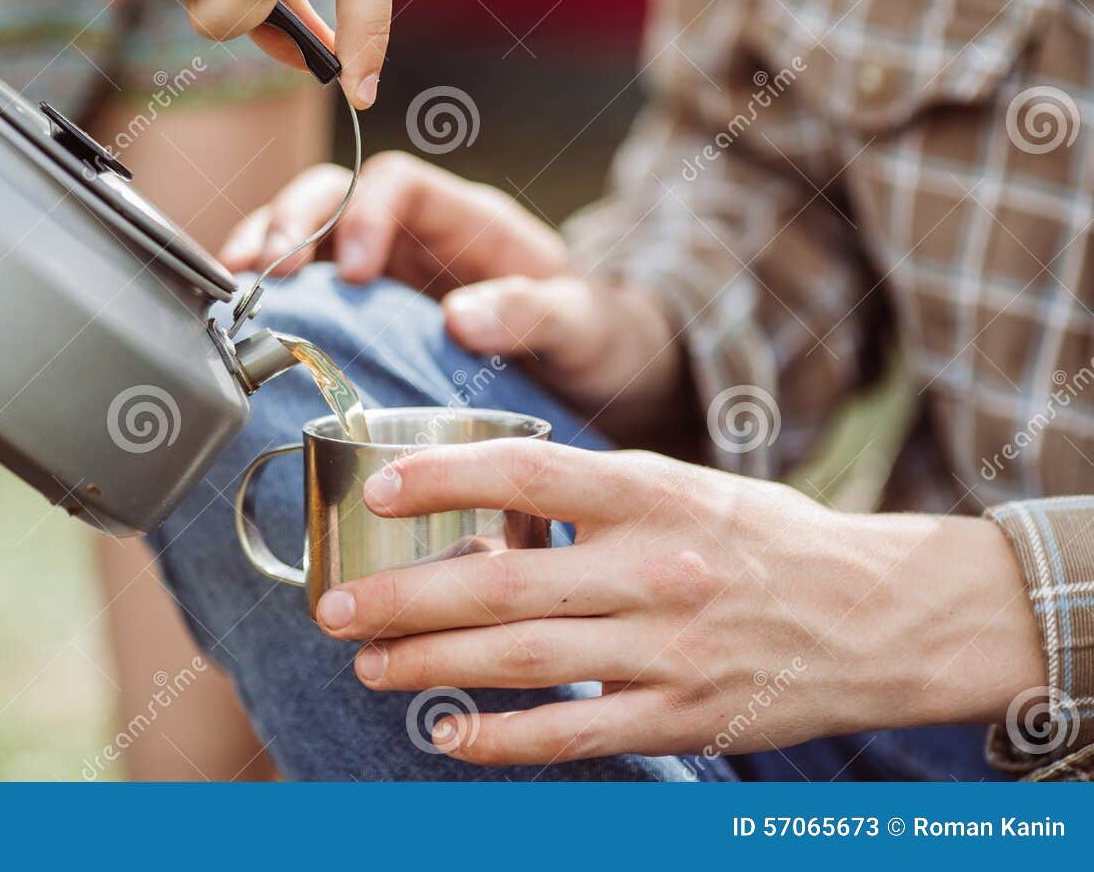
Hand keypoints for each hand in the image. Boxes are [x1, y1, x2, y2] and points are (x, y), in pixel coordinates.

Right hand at [221, 152, 685, 441]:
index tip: (355, 274)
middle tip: (265, 268)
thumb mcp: (581, 324)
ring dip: (264, 247)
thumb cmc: (588, 335)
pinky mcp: (362, 308)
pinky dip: (268, 292)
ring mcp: (383, 266)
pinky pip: (304, 285)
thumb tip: (462, 319)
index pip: (398, 183)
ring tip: (233, 285)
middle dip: (293, 219)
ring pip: (306, 230)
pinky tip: (241, 316)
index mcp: (465, 217)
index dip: (365, 213)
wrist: (587, 371)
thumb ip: (533, 313)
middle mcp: (414, 232)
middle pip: (334, 192)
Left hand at [314, 441, 1045, 765]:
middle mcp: (654, 568)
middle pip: (502, 582)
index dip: (444, 477)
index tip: (380, 487)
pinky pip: (571, 732)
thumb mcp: (684, 487)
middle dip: (403, 598)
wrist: (877, 615)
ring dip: (431, 663)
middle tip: (335, 607)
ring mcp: (667, 648)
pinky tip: (444, 732)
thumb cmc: (762, 539)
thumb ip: (591, 495)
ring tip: (368, 663)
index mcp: (652, 493)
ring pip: (521, 659)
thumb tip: (483, 504)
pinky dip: (499, 737)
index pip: (527, 474)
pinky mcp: (679, 716)